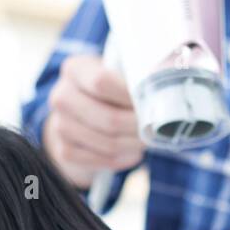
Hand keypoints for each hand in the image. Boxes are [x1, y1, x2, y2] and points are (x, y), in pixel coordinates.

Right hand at [42, 54, 145, 188]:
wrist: (78, 116)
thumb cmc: (107, 91)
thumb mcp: (115, 73)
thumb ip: (133, 74)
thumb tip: (169, 78)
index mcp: (74, 68)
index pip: (102, 82)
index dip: (131, 96)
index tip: (152, 102)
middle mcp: (61, 96)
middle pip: (108, 118)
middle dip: (138, 126)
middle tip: (156, 129)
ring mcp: (60, 125)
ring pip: (107, 142)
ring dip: (133, 145)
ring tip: (147, 140)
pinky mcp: (64, 150)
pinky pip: (100, 160)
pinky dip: (122, 159)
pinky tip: (132, 151)